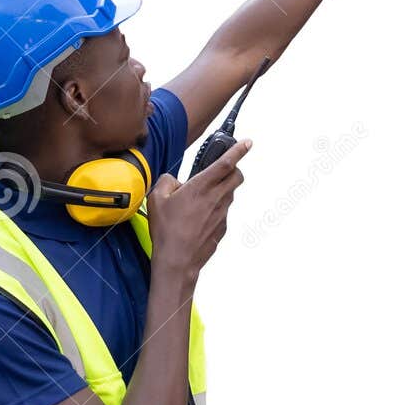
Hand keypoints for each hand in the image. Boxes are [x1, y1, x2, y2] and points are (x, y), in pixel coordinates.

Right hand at [146, 139, 253, 280]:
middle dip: (234, 169)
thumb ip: (167, 181)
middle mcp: (217, 199)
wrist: (177, 261)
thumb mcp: (156, 199)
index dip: (238, 150)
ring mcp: (222, 214)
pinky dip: (215, 209)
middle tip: (222, 170)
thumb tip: (174, 180)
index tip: (247, 142)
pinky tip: (198, 218)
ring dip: (222, 190)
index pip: (226, 163)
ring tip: (199, 199)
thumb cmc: (166, 231)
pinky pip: (223, 212)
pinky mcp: (222, 228)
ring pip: (230, 194)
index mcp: (201, 187)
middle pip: (237, 177)